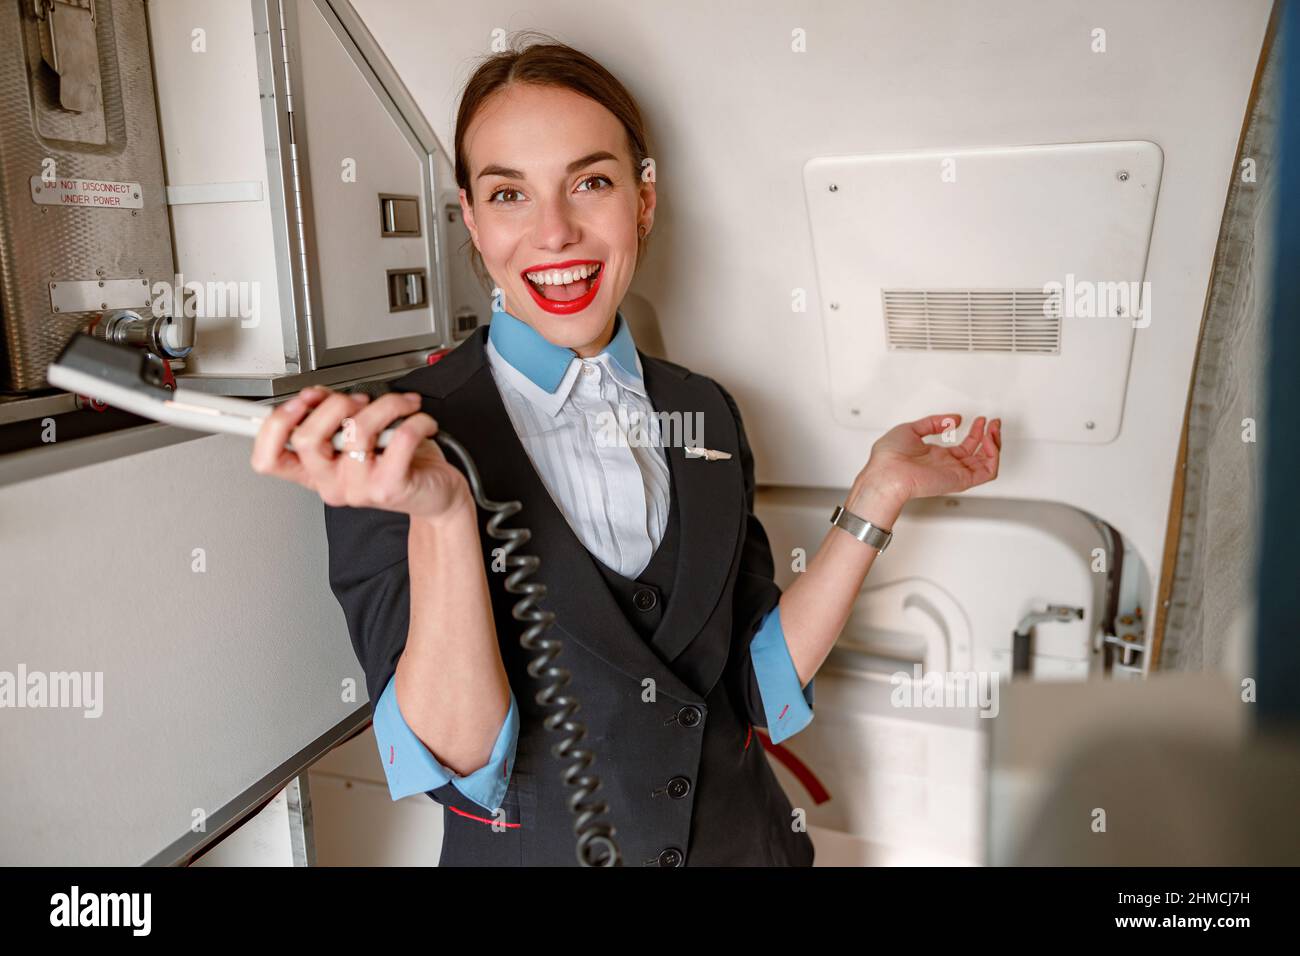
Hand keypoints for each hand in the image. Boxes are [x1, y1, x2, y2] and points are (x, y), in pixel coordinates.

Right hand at [249, 385, 471, 521]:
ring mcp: (358, 489)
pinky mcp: (390, 487)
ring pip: (357, 430)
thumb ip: (332, 417)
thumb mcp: (357, 438)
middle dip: (334, 405)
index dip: (274, 427)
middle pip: (306, 439)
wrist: (437, 494)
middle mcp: (331, 484)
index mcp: (315, 471)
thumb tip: (316, 396)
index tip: (298, 402)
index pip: (268, 459)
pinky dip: (416, 419)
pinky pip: (399, 438)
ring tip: (401, 407)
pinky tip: (421, 422)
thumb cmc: (400, 464)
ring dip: (384, 406)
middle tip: (360, 402)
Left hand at [858, 413, 1000, 507]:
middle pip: (979, 453)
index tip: (981, 420)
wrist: (886, 473)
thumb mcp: (911, 429)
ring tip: (993, 429)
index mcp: (937, 456)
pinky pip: (987, 472)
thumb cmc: (889, 457)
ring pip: (987, 463)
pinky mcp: (960, 480)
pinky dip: (993, 456)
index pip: (965, 446)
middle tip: (994, 422)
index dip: (976, 432)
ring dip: (995, 444)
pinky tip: (988, 441)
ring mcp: (955, 473)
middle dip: (990, 436)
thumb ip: (934, 423)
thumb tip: (954, 419)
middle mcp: (948, 466)